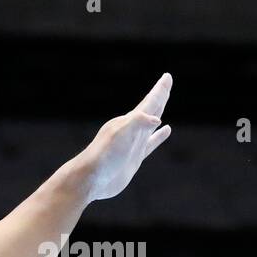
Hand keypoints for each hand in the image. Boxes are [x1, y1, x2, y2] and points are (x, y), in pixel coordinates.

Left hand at [75, 73, 172, 202]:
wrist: (90, 180)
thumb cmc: (102, 156)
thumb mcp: (120, 134)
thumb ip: (137, 123)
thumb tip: (157, 120)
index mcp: (127, 121)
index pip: (148, 102)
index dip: (159, 90)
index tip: (167, 76)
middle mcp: (130, 130)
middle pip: (149, 109)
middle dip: (159, 96)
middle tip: (166, 82)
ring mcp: (132, 144)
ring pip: (150, 125)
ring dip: (158, 114)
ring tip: (164, 103)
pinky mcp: (134, 158)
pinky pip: (151, 143)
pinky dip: (159, 136)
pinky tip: (166, 130)